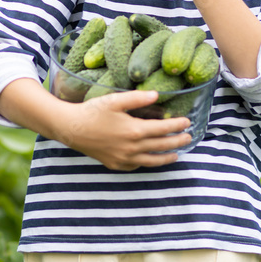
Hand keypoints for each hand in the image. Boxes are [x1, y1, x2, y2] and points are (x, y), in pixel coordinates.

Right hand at [53, 90, 191, 170]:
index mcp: (134, 130)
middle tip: (189, 137)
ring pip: (152, 161)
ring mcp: (124, 159)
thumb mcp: (114, 100)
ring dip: (166, 157)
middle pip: (162, 146)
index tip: (187, 122)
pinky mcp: (115, 164)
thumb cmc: (92, 112)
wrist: (71, 129)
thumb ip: (137, 98)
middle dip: (178, 141)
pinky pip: (136, 166)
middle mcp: (132, 148)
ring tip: (176, 154)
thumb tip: (156, 95)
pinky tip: (150, 159)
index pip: (163, 129)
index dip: (177, 125)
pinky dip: (147, 163)